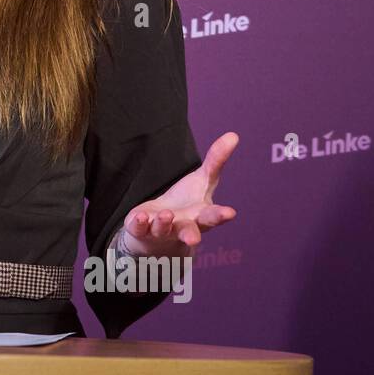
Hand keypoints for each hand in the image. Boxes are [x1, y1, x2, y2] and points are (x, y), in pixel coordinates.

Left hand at [120, 132, 238, 255]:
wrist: (159, 228)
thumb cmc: (187, 202)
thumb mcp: (203, 180)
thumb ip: (216, 161)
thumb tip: (234, 135)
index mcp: (201, 216)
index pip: (212, 216)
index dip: (221, 216)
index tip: (230, 213)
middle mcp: (183, 227)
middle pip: (189, 231)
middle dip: (192, 234)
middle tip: (194, 239)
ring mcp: (162, 231)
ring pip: (163, 229)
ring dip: (163, 223)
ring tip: (166, 215)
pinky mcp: (142, 230)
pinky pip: (139, 228)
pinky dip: (139, 223)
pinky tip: (140, 216)